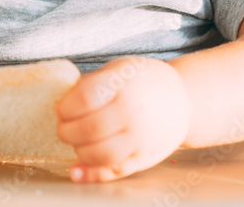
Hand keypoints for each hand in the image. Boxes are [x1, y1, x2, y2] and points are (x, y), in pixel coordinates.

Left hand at [54, 56, 190, 181]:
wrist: (182, 99)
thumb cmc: (143, 81)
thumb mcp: (119, 70)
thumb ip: (91, 85)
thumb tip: (61, 103)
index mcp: (124, 86)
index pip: (84, 100)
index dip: (65, 108)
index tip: (60, 109)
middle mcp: (133, 113)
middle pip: (89, 129)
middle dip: (66, 131)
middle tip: (63, 127)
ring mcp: (141, 138)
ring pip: (99, 154)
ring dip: (79, 151)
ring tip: (77, 142)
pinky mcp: (144, 158)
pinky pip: (113, 171)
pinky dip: (91, 174)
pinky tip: (76, 170)